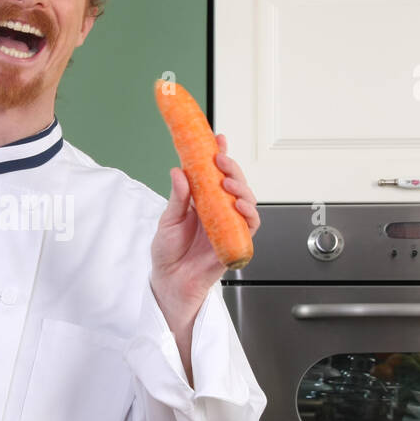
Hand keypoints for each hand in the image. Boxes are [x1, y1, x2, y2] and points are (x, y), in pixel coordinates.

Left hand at [150, 134, 259, 331]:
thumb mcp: (168, 220)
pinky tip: (239, 204)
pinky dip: (249, 212)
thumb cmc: (168, 252)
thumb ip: (178, 197)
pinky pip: (251, 224)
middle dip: (231, 168)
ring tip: (227, 182)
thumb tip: (179, 171)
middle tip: (221, 160)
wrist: (171, 281)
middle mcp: (218, 210)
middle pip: (234, 183)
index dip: (219, 155)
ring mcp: (229, 224)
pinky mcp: (236, 240)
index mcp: (202, 201)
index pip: (214, 173)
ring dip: (241, 187)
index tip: (218, 139)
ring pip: (246, 199)